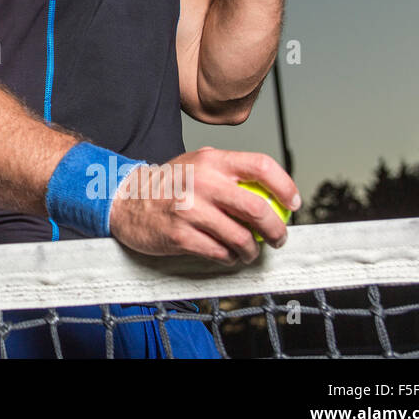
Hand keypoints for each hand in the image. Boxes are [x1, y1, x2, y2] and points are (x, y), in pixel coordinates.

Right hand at [108, 147, 299, 264]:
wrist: (125, 200)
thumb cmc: (168, 186)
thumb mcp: (197, 166)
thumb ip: (230, 175)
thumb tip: (273, 196)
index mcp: (210, 160)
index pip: (260, 166)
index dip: (285, 186)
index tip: (293, 203)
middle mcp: (201, 182)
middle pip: (256, 207)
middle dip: (276, 229)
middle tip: (279, 238)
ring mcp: (189, 209)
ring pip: (241, 237)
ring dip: (252, 250)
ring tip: (249, 251)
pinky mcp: (179, 235)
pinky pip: (219, 252)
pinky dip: (229, 257)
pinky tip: (226, 254)